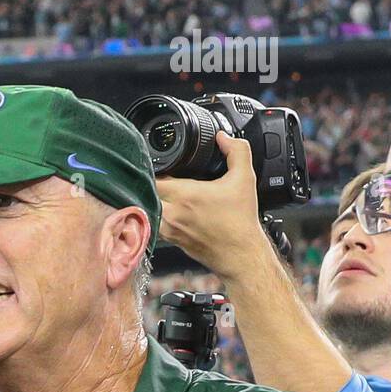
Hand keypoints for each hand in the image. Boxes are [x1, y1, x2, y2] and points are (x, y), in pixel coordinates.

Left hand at [156, 132, 268, 279]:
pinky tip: (170, 209)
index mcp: (185, 195)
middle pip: (146, 193)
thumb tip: (223, 137)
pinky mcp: (171, 241)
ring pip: (148, 209)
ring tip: (164, 192)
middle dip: (150, 183)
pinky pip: (155, 224)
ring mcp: (169, 230)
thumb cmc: (240, 221)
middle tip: (161, 177)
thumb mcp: (244, 178)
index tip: (161, 163)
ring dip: (153, 199)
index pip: (153, 177)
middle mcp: (172, 214)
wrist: (239, 254)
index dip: (153, 167)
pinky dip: (158, 215)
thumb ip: (236, 150)